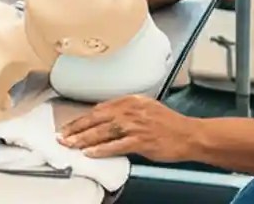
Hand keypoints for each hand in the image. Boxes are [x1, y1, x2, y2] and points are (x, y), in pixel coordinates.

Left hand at [57, 95, 197, 162]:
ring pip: (103, 131)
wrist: (190, 135)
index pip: (99, 109)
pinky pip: (116, 146)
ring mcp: (136, 125)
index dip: (82, 118)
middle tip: (62, 136)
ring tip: (71, 144)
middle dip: (76, 128)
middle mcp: (131, 110)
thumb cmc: (170, 124)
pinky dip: (102, 149)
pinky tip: (91, 153)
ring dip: (84, 139)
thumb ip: (125, 110)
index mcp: (131, 100)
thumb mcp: (146, 108)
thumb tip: (104, 117)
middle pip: (97, 119)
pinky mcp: (141, 141)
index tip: (70, 125)